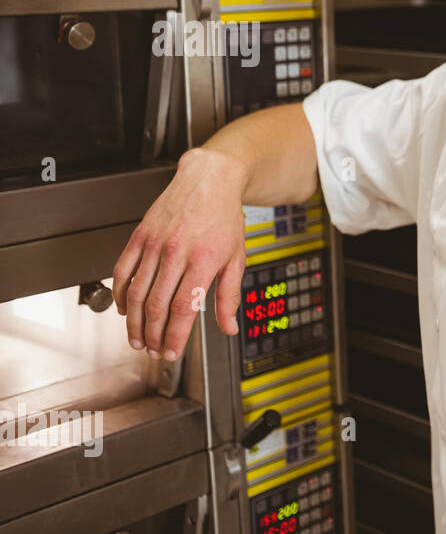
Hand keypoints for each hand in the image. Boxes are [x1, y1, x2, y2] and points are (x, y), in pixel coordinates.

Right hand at [112, 147, 248, 360]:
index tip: (172, 353)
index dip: (176, 336)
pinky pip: (122, 270)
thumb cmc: (224, 217)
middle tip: (153, 351)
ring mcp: (154, 244)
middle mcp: (176, 252)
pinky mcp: (139, 236)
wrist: (208, 180)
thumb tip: (229, 327)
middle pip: (156, 305)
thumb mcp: (237, 257)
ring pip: (135, 291)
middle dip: (153, 335)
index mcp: (203, 260)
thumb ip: (230, 296)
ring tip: (137, 339)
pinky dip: (119, 293)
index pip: (184, 308)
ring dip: (134, 321)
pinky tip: (124, 309)